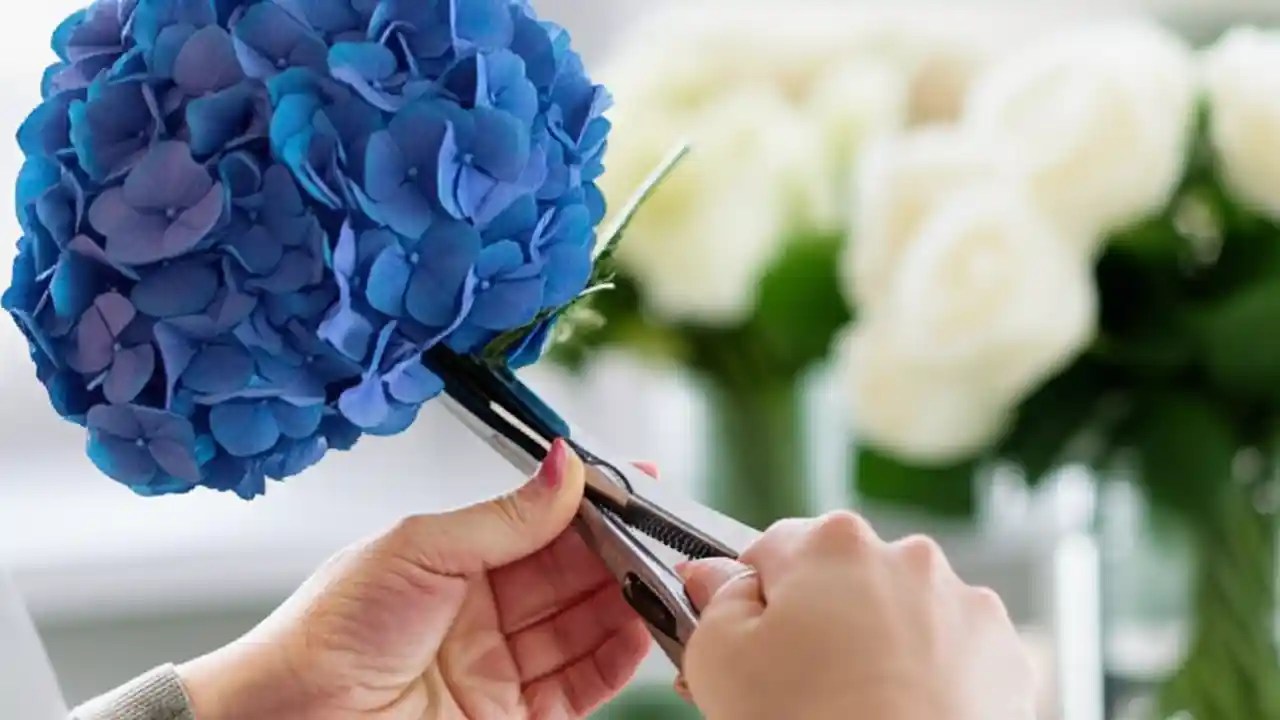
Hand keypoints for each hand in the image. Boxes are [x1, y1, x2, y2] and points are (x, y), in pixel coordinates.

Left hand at [178, 440, 651, 719]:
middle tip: (659, 530)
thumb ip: (504, 518)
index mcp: (455, 563)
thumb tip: (565, 465)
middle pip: (568, 577)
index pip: (539, 527)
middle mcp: (481, 613)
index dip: (588, 506)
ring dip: (624, 603)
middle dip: (616, 552)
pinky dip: (616, 660)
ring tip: (661, 576)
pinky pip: (579, 686)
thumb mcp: (420, 551)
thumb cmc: (328, 633)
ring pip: (582, 629)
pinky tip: (639, 632)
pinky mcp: (512, 719)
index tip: (633, 484)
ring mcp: (498, 667)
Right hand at [678, 512, 1035, 719]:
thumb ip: (714, 601)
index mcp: (832, 542)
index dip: (750, 604)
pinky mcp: (1007, 654)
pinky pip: (954, 651)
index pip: (770, 553)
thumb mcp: (720, 661)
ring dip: (878, 646)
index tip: (747, 646)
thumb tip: (715, 574)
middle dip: (819, 623)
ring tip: (857, 707)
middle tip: (799, 688)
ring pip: (901, 613)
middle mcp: (906, 556)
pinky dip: (931, 676)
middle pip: (841, 581)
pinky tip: (906, 714)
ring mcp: (965, 603)